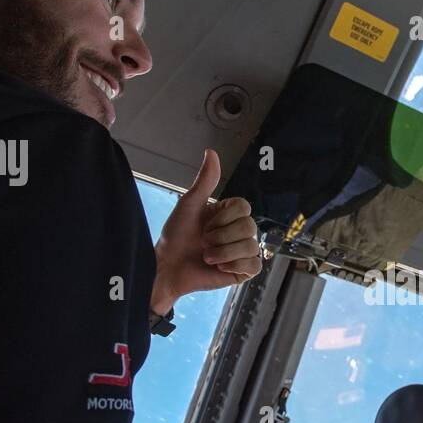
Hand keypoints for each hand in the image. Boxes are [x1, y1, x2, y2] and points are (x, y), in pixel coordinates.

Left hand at [151, 149, 261, 312]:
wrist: (168, 268)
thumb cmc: (175, 237)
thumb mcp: (189, 205)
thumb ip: (205, 181)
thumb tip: (211, 152)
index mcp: (228, 214)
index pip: (244, 207)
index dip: (224, 218)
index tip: (205, 224)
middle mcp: (238, 231)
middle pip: (249, 226)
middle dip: (221, 236)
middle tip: (204, 242)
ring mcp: (243, 251)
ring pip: (251, 246)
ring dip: (223, 252)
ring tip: (208, 256)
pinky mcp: (244, 270)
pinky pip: (254, 264)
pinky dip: (234, 265)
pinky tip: (219, 267)